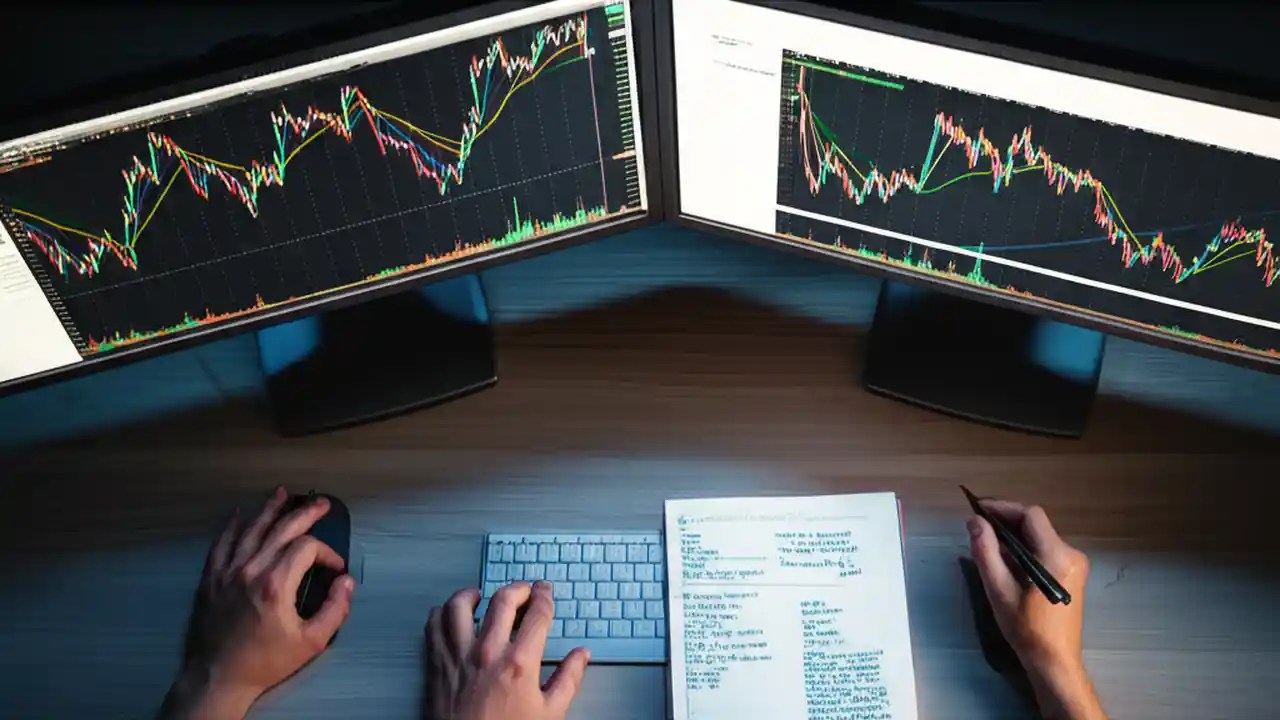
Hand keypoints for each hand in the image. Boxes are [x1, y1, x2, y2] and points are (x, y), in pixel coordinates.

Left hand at [160, 487, 354, 719]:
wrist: (218, 677)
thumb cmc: (266, 661)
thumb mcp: (311, 642)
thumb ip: (335, 610)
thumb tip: (346, 582)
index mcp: (276, 583)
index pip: (307, 548)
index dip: (327, 552)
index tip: (335, 567)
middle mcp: (250, 569)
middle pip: (281, 529)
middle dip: (305, 513)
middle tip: (321, 503)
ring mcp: (227, 571)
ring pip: (251, 530)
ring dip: (269, 509)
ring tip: (282, 493)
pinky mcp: (211, 578)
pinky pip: (221, 543)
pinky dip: (231, 526)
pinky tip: (239, 514)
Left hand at [425, 581, 588, 719]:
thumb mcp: (549, 715)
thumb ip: (568, 680)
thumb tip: (581, 655)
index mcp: (519, 663)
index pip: (537, 614)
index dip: (544, 597)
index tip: (545, 591)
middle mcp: (487, 652)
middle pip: (502, 601)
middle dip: (517, 589)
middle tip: (523, 589)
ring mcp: (458, 656)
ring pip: (460, 606)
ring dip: (473, 594)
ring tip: (481, 595)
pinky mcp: (437, 664)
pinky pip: (434, 626)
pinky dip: (441, 613)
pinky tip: (451, 614)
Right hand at [967, 500, 1106, 719]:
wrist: (1055, 660)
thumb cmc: (1027, 628)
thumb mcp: (999, 590)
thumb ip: (986, 552)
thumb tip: (975, 521)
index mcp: (1057, 556)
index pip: (1031, 515)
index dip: (1003, 507)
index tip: (978, 509)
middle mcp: (1072, 554)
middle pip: (1036, 523)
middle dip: (1006, 520)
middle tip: (977, 525)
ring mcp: (1075, 564)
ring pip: (1040, 536)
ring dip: (1014, 534)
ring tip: (987, 541)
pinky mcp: (1072, 573)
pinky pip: (1045, 549)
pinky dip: (1024, 547)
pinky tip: (1006, 558)